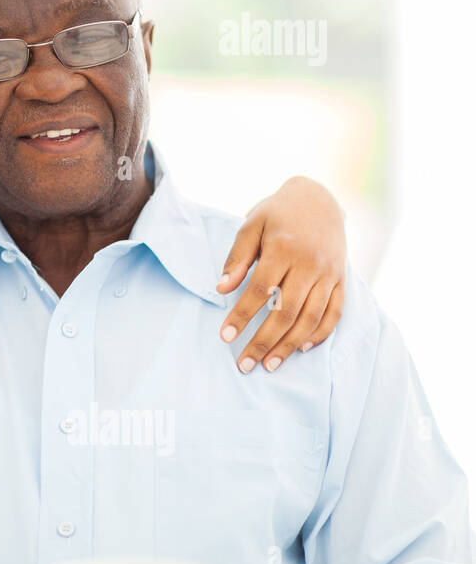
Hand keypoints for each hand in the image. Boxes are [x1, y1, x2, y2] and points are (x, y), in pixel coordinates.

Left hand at [216, 176, 346, 373]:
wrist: (319, 198)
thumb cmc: (277, 213)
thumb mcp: (251, 225)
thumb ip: (237, 258)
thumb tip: (221, 289)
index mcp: (284, 249)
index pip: (260, 290)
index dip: (242, 316)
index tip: (226, 337)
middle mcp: (311, 264)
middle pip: (286, 311)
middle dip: (264, 341)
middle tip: (245, 364)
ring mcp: (330, 274)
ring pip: (311, 317)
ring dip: (290, 344)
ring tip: (270, 364)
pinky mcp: (342, 279)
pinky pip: (335, 312)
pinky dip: (320, 333)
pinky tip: (301, 348)